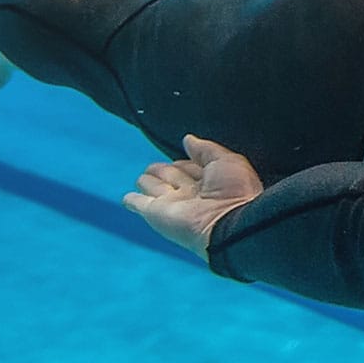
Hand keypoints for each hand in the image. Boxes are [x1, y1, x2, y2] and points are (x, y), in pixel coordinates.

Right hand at [123, 134, 265, 254]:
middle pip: (172, 177)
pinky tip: (128, 199)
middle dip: (165, 170)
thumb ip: (205, 149)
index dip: (186, 161)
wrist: (229, 223)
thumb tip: (188, 139)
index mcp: (212, 182)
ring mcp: (173, 204)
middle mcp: (192, 194)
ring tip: (144, 176)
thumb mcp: (226, 160)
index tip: (183, 154)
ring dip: (149, 182)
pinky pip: (141, 205)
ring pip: (157, 189)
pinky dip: (134, 201)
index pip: (192, 167)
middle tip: (155, 166)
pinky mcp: (157, 214)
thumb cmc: (235, 192)